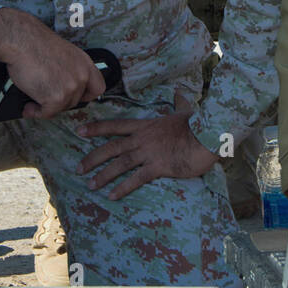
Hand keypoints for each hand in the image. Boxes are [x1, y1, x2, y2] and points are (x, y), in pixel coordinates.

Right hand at [0, 7, 104, 117]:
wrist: (23, 41)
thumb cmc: (35, 44)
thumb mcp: (63, 54)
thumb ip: (69, 70)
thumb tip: (61, 85)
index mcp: (84, 63)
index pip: (98, 87)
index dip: (86, 95)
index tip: (76, 97)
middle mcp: (82, 75)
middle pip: (76, 100)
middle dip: (59, 101)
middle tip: (45, 97)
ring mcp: (71, 87)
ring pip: (61, 108)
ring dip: (46, 106)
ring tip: (32, 100)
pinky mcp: (57, 98)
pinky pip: (47, 113)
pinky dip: (36, 112)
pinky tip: (28, 107)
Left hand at [77, 99, 217, 200]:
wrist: (209, 135)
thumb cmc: (198, 124)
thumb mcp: (185, 111)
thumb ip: (179, 103)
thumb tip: (179, 92)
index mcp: (147, 125)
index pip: (116, 125)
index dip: (96, 128)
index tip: (79, 131)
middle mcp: (143, 138)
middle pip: (112, 147)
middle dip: (93, 157)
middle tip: (78, 168)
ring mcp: (150, 152)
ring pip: (120, 164)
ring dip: (104, 175)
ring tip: (91, 185)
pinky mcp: (159, 166)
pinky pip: (136, 178)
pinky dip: (123, 187)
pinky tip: (112, 195)